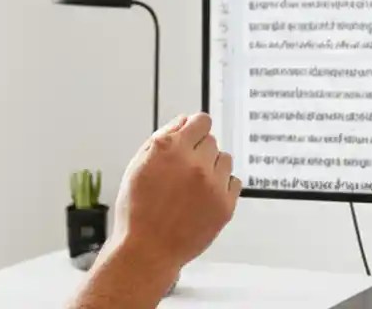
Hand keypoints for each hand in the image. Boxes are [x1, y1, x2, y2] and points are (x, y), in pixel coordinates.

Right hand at [106, 112, 240, 270]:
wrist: (147, 250)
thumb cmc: (137, 210)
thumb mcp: (137, 165)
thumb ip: (163, 137)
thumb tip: (184, 121)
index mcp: (170, 149)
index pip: (201, 121)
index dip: (196, 128)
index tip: (193, 137)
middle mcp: (194, 163)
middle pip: (212, 141)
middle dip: (199, 151)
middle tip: (184, 172)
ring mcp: (212, 185)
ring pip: (225, 159)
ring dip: (212, 168)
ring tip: (194, 186)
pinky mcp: (225, 205)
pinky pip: (234, 182)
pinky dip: (222, 187)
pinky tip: (204, 198)